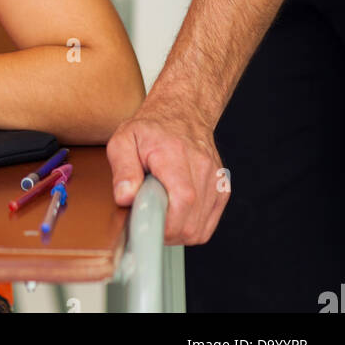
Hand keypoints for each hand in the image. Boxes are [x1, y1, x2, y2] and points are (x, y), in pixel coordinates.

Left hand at [106, 95, 229, 244]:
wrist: (182, 113)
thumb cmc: (151, 129)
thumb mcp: (123, 140)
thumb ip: (122, 169)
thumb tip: (125, 197)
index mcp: (176, 154)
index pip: (183, 199)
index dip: (164, 223)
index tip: (145, 223)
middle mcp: (202, 167)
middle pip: (191, 223)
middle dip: (165, 231)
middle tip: (148, 216)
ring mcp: (216, 180)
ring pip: (199, 230)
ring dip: (176, 231)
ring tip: (161, 211)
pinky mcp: (222, 190)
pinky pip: (207, 226)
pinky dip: (189, 227)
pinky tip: (175, 212)